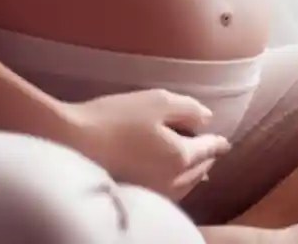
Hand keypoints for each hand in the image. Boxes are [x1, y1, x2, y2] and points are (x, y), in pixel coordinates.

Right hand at [63, 88, 230, 200]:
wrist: (72, 142)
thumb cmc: (116, 118)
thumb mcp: (157, 102)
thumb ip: (188, 108)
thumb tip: (207, 119)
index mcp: (181, 156)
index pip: (208, 148)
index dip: (217, 142)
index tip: (225, 141)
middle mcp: (173, 181)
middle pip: (200, 170)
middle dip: (207, 159)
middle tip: (213, 151)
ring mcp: (155, 193)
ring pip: (186, 186)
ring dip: (194, 174)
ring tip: (198, 167)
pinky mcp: (137, 196)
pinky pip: (168, 192)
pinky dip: (178, 184)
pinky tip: (172, 179)